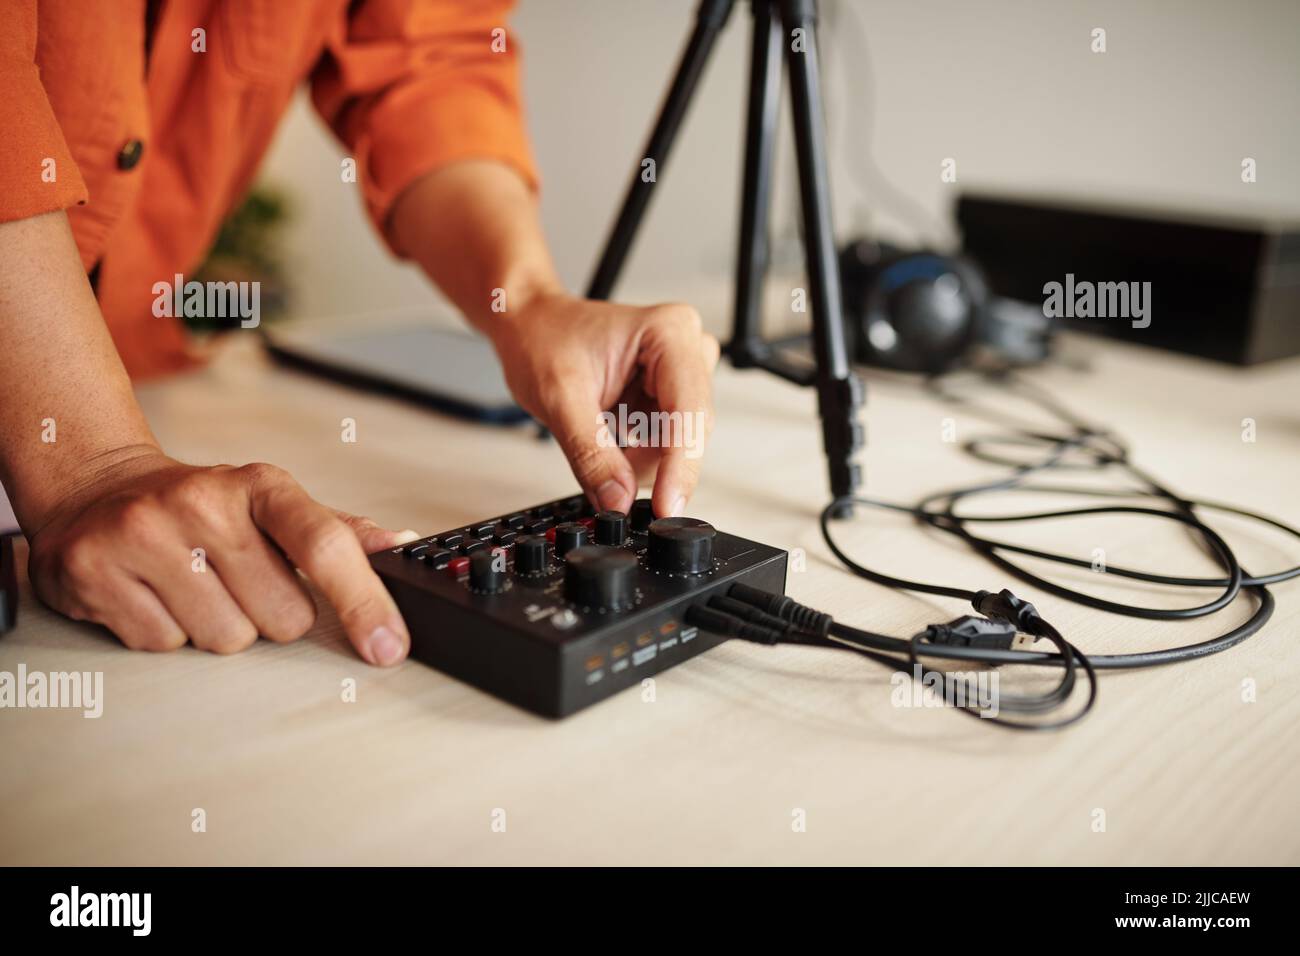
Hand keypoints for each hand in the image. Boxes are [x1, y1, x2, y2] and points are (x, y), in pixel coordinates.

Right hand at [25, 446, 414, 662]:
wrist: (99, 490)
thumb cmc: (204, 507)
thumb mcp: (274, 505)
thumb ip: (340, 531)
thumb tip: (401, 546)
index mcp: (261, 485)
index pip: (325, 546)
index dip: (364, 602)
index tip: (387, 646)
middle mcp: (202, 502)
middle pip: (281, 616)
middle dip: (269, 614)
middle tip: (239, 581)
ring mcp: (144, 534)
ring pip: (224, 639)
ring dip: (219, 626)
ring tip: (195, 585)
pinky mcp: (95, 570)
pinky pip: (164, 645)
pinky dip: (166, 632)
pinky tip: (155, 594)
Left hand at [488, 292, 720, 516]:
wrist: (531, 326)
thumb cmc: (543, 339)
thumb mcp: (559, 399)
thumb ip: (591, 454)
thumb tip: (618, 500)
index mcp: (669, 332)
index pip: (689, 413)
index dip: (680, 466)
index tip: (665, 506)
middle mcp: (687, 348)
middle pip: (690, 431)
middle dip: (652, 464)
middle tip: (610, 482)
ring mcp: (682, 371)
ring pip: (679, 443)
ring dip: (640, 459)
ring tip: (598, 436)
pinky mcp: (671, 393)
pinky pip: (667, 442)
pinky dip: (638, 453)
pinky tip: (611, 435)